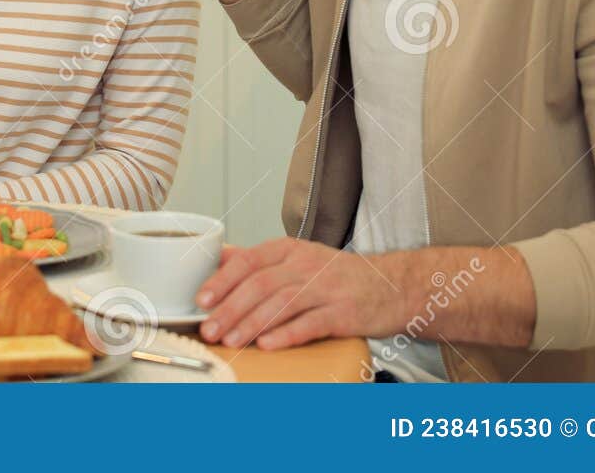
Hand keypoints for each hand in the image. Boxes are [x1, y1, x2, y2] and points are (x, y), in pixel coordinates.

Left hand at [195, 239, 411, 350]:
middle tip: (209, 329)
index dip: (222, 281)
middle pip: (260, 285)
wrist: (392, 286)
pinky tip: (267, 344)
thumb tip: (218, 259)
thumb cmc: (337, 275)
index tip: (202, 300)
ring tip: (231, 340)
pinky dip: (287, 334)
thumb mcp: (296, 257)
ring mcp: (325, 288)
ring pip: (281, 304)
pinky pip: (311, 324)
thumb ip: (258, 260)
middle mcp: (305, 265)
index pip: (248, 261)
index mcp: (288, 249)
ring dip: (251, 324)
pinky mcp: (344, 313)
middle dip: (230, 309)